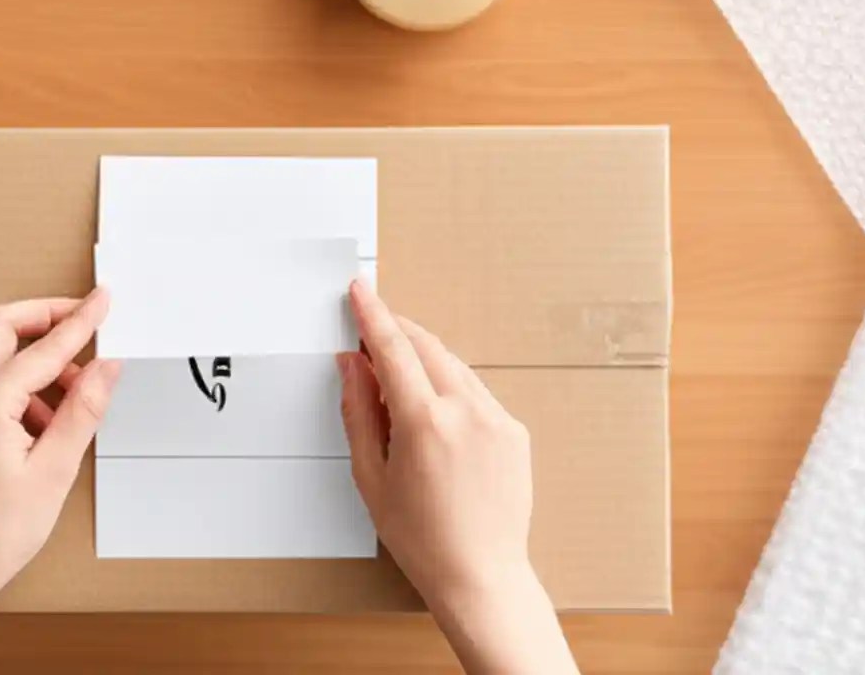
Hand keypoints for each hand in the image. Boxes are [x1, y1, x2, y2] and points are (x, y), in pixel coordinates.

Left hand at [0, 289, 119, 674]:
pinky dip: (15, 389)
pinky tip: (41, 427)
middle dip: (45, 318)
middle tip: (83, 323)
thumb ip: (82, 411)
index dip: (81, 322)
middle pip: (1, 327)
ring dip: (34, 362)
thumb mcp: (53, 472)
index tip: (103, 301)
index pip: (44, 348)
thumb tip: (105, 368)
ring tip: (71, 402)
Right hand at [340, 280, 576, 674]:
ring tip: (396, 380)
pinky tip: (432, 411)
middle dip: (397, 330)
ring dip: (423, 357)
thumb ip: (358, 412)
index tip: (360, 290)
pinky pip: (475, 391)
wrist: (481, 574)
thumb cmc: (421, 538)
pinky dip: (449, 386)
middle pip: (426, 346)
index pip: (392, 348)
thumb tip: (351, 364)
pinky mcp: (514, 430)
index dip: (372, 314)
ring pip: (453, 365)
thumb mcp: (371, 476)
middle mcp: (466, 411)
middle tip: (370, 328)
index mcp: (424, 422)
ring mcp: (496, 418)